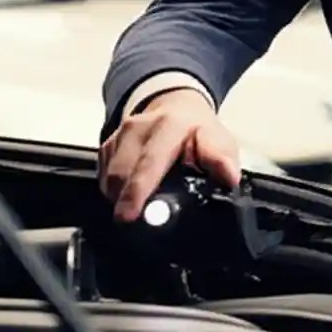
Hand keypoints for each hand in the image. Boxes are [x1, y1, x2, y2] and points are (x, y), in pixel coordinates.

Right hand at [98, 88, 240, 221]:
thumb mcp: (219, 141)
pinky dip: (116, 192)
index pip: (150, 161)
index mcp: (169, 126)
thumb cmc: (197, 131)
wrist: (176, 106)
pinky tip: (132, 194)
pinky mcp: (107, 145)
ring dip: (122, 199)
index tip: (130, 214)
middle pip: (122, 174)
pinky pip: (104, 177)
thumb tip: (228, 177)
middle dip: (126, 203)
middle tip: (134, 225)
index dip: (138, 190)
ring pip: (110, 179)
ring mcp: (119, 135)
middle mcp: (138, 127)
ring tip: (140, 209)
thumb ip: (221, 158)